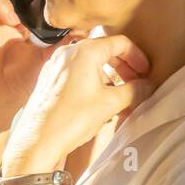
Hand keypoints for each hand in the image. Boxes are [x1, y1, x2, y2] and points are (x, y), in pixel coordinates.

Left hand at [3, 34, 154, 172]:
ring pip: (91, 63)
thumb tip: (148, 86)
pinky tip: (100, 101)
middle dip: (124, 67)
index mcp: (85, 51)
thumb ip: (134, 90)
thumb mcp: (111, 103)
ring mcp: (56, 65)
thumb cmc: (72, 119)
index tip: (145, 72)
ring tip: (121, 95)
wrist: (37, 141)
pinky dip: (93, 81)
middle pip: (105, 51)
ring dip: (110, 75)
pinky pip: (77, 72)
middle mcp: (68, 52)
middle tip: (136, 83)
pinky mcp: (49, 79)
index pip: (120, 43)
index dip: (138, 57)